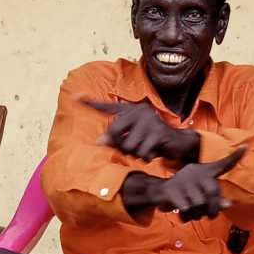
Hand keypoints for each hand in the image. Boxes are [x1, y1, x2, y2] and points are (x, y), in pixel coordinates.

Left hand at [82, 97, 197, 161]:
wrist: (178, 142)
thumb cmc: (152, 141)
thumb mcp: (133, 140)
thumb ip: (116, 140)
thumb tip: (100, 141)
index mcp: (130, 110)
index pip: (106, 107)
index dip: (90, 103)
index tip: (75, 96)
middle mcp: (138, 111)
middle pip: (114, 132)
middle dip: (120, 146)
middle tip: (132, 149)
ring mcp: (148, 120)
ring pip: (128, 146)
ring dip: (135, 154)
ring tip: (145, 150)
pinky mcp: (157, 132)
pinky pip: (142, 151)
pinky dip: (146, 157)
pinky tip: (153, 152)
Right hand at [154, 145, 247, 221]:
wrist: (161, 191)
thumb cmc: (188, 190)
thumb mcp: (202, 191)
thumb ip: (217, 198)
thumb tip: (229, 204)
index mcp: (206, 172)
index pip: (224, 163)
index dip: (235, 156)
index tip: (245, 146)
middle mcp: (196, 174)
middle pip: (212, 196)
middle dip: (212, 210)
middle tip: (209, 214)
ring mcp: (184, 182)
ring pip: (199, 206)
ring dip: (197, 215)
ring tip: (193, 211)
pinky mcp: (173, 192)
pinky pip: (186, 210)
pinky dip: (186, 216)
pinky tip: (183, 212)